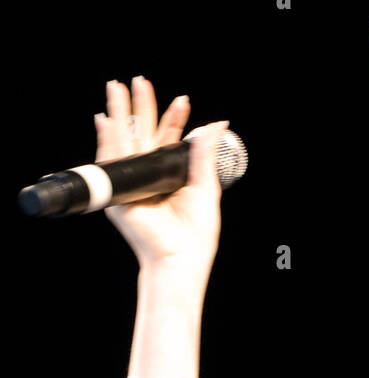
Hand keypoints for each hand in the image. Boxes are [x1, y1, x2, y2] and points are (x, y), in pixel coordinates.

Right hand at [95, 77, 226, 276]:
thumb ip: (204, 154)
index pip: (168, 141)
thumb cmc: (195, 236)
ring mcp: (132, 184)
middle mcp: (149, 178)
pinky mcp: (119, 193)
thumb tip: (217, 123)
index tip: (183, 101)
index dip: (174, 120)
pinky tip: (105, 119)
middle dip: (141, 107)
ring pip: (125, 142)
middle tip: (140, 80)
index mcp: (169, 177)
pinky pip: (112, 161)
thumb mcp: (204, 187)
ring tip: (117, 87)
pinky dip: (108, 140)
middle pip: (143, 135)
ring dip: (120, 114)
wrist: (180, 259)